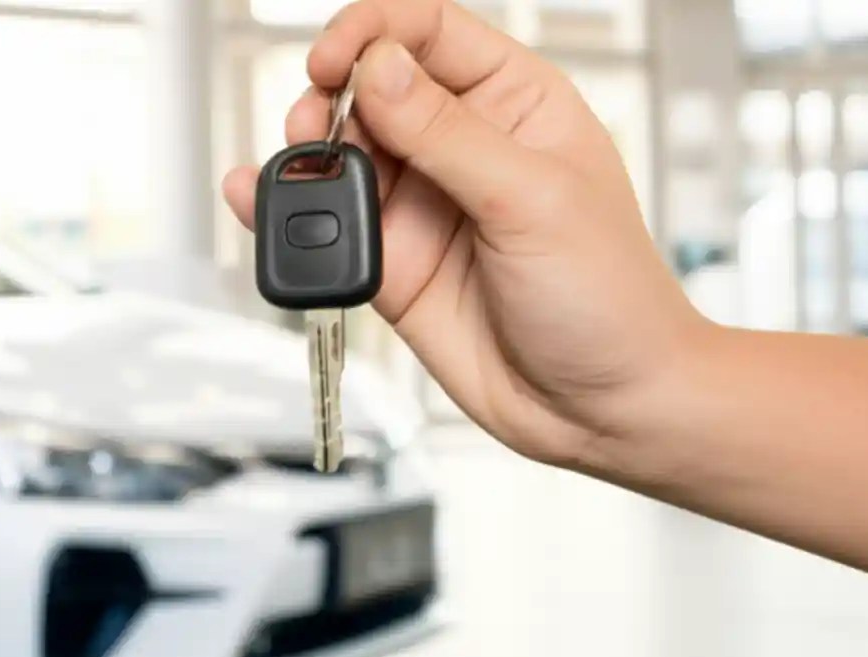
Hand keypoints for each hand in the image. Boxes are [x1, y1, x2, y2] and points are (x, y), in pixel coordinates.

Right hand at [223, 0, 710, 475]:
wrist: (602, 409)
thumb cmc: (609, 298)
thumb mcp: (533, 199)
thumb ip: (447, 134)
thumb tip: (377, 67)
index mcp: (516, 105)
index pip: (430, 33)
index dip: (373, 32)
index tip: (333, 58)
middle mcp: (463, 148)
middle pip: (371, 88)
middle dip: (330, 97)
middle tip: (317, 126)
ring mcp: (424, 207)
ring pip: (342, 155)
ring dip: (307, 155)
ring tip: (296, 175)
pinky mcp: (394, 265)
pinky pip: (330, 227)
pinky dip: (285, 211)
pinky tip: (258, 197)